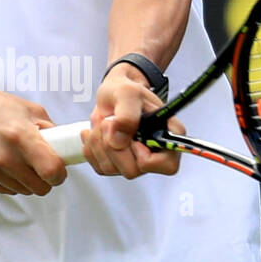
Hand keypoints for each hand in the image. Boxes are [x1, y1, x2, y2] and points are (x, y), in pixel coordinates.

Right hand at [0, 81, 68, 195]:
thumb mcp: (26, 108)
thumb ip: (49, 129)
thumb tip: (64, 147)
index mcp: (21, 136)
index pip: (53, 171)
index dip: (60, 173)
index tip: (58, 168)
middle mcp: (5, 158)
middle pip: (41, 188)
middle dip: (44, 179)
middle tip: (38, 164)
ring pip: (24, 191)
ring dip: (25, 180)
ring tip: (15, 159)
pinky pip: (5, 190)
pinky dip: (8, 180)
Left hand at [80, 64, 186, 178]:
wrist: (110, 93)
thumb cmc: (124, 90)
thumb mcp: (127, 93)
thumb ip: (126, 115)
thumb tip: (118, 141)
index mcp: (168, 135)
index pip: (167, 166)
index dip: (145, 157)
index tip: (133, 139)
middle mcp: (154, 152)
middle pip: (132, 170)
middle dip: (113, 146)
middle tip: (111, 123)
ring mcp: (134, 160)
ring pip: (112, 169)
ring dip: (99, 144)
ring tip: (104, 123)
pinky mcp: (117, 163)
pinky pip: (99, 167)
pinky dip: (92, 148)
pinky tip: (97, 133)